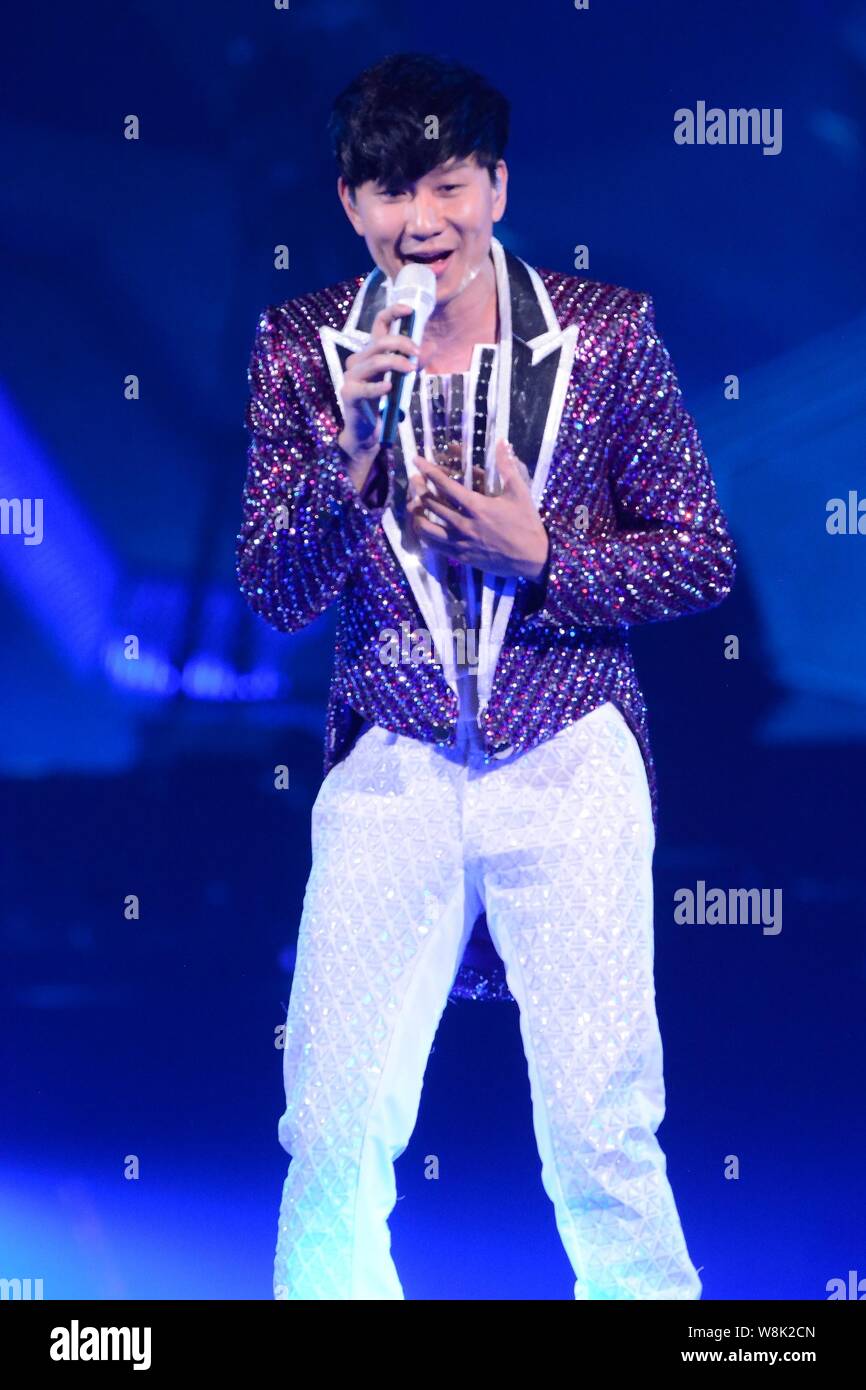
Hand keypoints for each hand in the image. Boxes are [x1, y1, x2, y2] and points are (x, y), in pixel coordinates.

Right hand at [338, 302, 423, 486]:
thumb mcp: (401, 379)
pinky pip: (366, 388)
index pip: (378, 325)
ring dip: (396, 363)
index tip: (410, 310)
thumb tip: (432, 345)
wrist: (367, 432)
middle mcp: (358, 361)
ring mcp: (351, 377)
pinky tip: (390, 386)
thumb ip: (414, 362)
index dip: (392, 313)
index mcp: (369, 353)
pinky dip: (379, 387)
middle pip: (379, 341)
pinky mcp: (349, 394)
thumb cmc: (383, 403)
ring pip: (375, 361)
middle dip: (402, 344)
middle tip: (418, 355)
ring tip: (412, 370)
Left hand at [407, 438, 549, 581]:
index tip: (416, 460)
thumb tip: (502, 442)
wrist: (532, 558)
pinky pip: (434, 546)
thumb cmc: (526, 523)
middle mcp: (464, 524)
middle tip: (413, 479)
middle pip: (430, 503)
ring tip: (414, 505)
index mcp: (476, 506)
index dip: (427, 470)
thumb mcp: (519, 492)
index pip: (444, 484)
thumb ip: (506, 466)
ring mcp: (460, 542)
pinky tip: (424, 526)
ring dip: (416, 514)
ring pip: (426, 528)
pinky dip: (425, 534)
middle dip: (418, 488)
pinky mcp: (460, 557)